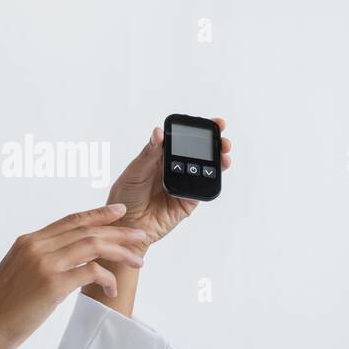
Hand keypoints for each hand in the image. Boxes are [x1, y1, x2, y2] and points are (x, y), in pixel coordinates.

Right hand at [0, 204, 149, 348]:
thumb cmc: (0, 307)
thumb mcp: (18, 272)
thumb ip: (39, 260)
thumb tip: (64, 260)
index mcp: (28, 241)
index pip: (70, 220)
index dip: (97, 214)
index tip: (119, 211)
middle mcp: (37, 246)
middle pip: (87, 230)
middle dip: (119, 231)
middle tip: (141, 235)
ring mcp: (44, 264)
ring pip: (93, 246)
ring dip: (120, 252)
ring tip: (137, 261)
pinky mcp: (52, 284)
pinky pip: (91, 272)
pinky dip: (107, 278)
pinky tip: (112, 289)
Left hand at [106, 116, 232, 248]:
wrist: (125, 226)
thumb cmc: (124, 198)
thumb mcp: (134, 172)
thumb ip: (148, 154)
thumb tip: (158, 132)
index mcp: (160, 157)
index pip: (182, 139)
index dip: (197, 130)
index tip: (211, 123)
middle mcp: (173, 168)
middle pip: (198, 152)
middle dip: (214, 143)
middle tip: (222, 137)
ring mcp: (183, 184)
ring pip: (205, 168)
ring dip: (218, 159)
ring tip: (224, 152)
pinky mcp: (188, 200)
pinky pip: (203, 188)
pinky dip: (213, 179)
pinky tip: (218, 170)